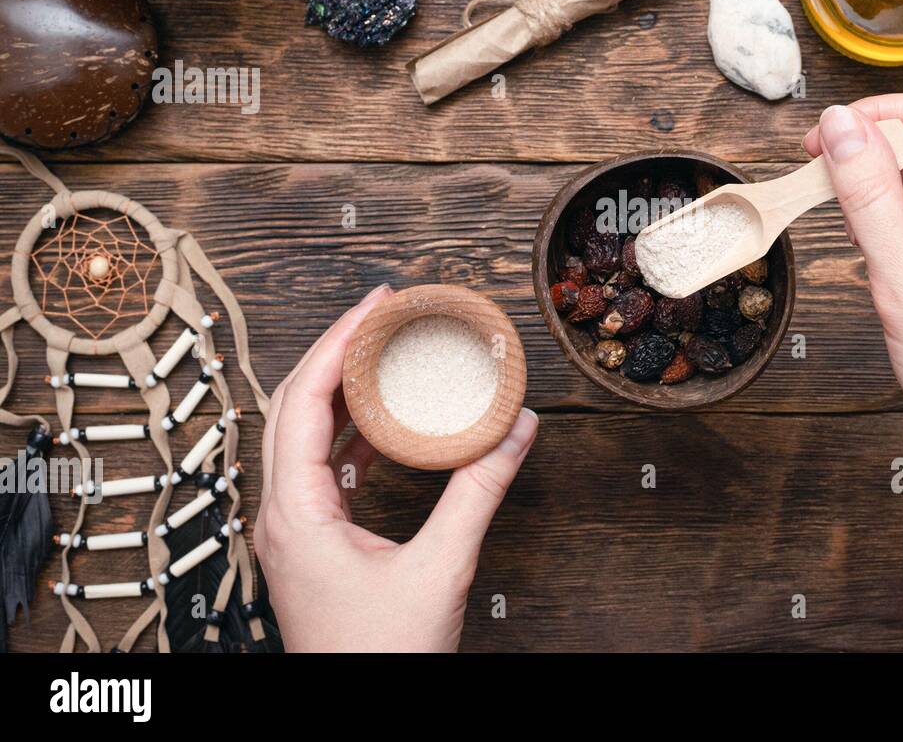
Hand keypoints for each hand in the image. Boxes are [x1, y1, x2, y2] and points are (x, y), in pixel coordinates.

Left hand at [256, 285, 538, 651]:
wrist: (359, 713)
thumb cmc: (382, 657)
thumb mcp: (442, 567)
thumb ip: (479, 491)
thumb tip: (516, 428)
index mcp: (295, 513)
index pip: (302, 400)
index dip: (337, 342)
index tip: (376, 306)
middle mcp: (281, 515)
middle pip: (292, 406)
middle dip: (336, 352)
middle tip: (382, 315)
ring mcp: (292, 531)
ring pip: (302, 436)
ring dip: (339, 389)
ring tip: (381, 353)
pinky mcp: (311, 544)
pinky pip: (319, 467)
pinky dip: (348, 432)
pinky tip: (380, 421)